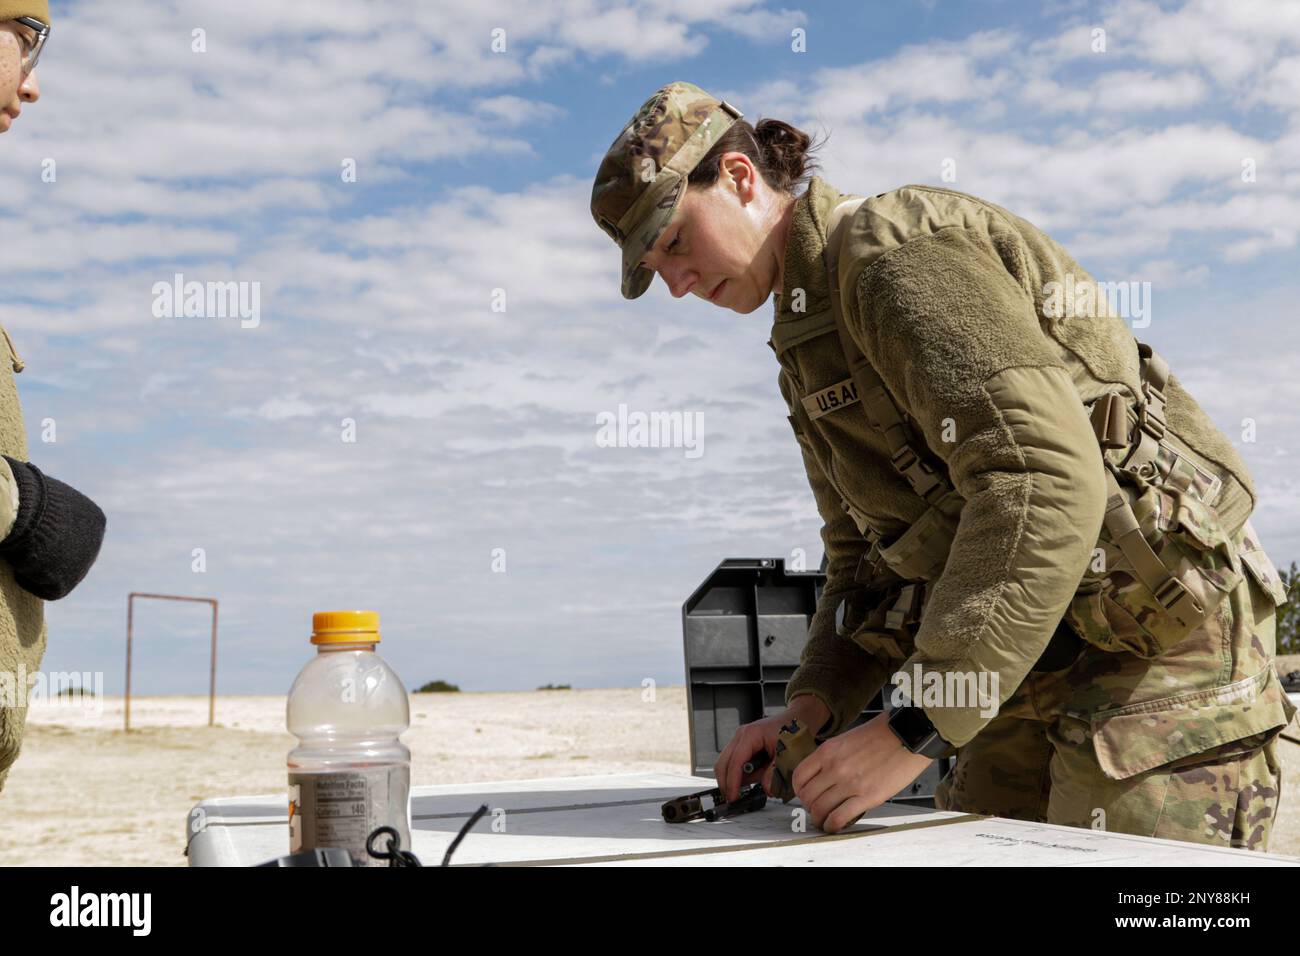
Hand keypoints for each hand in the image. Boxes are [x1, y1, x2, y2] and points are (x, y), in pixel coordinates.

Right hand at [0, 456, 106, 599]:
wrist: (21, 510)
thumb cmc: (26, 497)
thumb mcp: (49, 499)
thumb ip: (56, 512)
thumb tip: (43, 512)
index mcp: (95, 519)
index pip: (74, 536)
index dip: (50, 537)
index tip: (32, 531)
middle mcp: (96, 542)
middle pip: (69, 556)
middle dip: (47, 556)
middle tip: (24, 548)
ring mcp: (84, 563)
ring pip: (57, 573)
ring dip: (38, 568)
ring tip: (20, 554)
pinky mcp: (68, 581)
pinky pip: (47, 590)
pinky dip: (30, 582)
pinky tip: (19, 569)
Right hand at [714, 696, 828, 801]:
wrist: (800, 717)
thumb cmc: (795, 731)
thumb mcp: (788, 755)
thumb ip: (775, 773)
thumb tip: (766, 788)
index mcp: (750, 735)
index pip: (735, 763)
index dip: (732, 782)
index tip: (733, 797)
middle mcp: (742, 735)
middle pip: (723, 762)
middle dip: (726, 782)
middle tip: (732, 797)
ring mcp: (742, 738)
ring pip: (727, 762)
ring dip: (735, 777)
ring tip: (753, 784)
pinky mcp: (745, 743)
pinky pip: (736, 760)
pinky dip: (740, 772)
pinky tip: (755, 776)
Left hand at [792, 711, 933, 831]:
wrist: (907, 735)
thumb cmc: (882, 734)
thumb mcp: (848, 738)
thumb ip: (833, 756)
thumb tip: (824, 774)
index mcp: (828, 751)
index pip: (799, 776)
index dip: (800, 790)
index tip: (805, 795)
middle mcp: (835, 767)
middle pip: (807, 796)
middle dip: (809, 807)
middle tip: (816, 810)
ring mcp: (850, 783)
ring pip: (820, 809)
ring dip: (819, 819)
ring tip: (824, 821)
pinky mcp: (868, 797)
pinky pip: (839, 817)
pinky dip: (833, 826)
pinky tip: (835, 826)